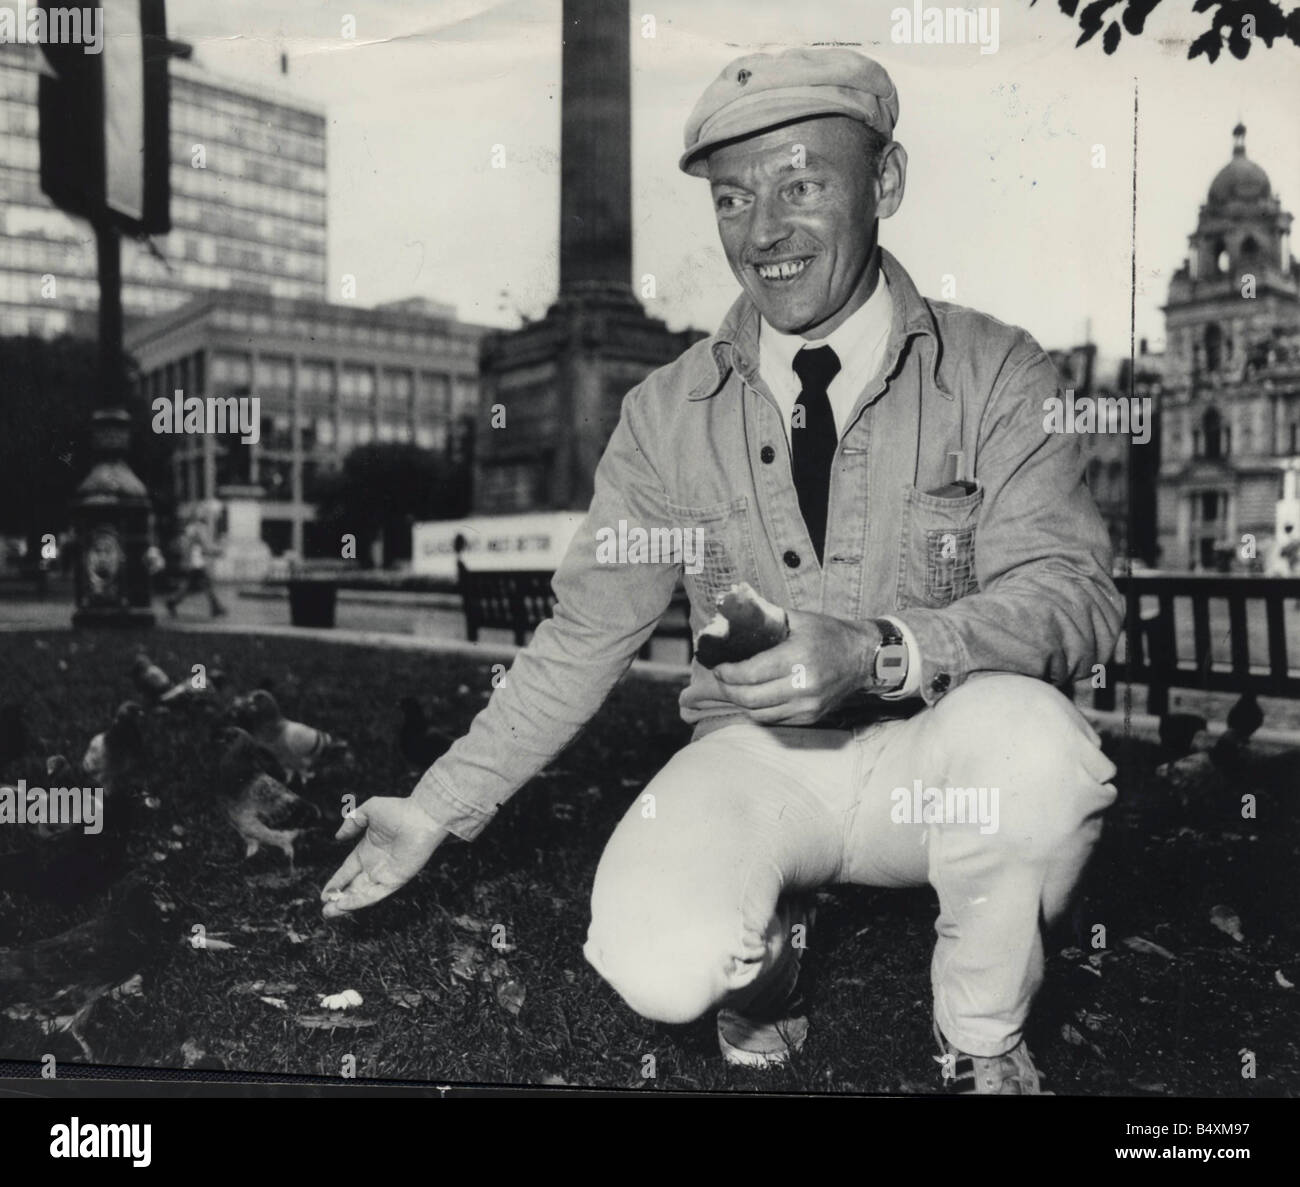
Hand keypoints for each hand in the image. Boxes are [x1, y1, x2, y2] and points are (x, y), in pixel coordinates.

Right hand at [321, 796, 449, 917]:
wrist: (422, 816)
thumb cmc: (399, 810)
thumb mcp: (369, 811)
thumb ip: (352, 823)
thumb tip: (337, 837)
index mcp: (367, 850)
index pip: (347, 871)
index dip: (336, 882)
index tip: (324, 894)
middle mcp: (375, 865)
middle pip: (353, 886)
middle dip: (338, 899)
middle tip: (325, 910)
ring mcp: (386, 874)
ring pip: (362, 894)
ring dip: (346, 904)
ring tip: (329, 913)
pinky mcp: (396, 880)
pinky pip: (375, 894)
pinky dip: (359, 900)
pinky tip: (344, 905)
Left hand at [681, 610, 879, 724]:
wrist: (863, 658)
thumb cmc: (828, 634)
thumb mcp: (799, 619)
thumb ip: (767, 619)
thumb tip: (734, 616)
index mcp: (799, 657)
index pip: (752, 673)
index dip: (729, 674)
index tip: (718, 668)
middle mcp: (804, 685)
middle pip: (751, 698)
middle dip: (728, 690)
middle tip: (721, 679)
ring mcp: (808, 705)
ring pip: (759, 713)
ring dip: (741, 702)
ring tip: (733, 688)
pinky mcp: (811, 716)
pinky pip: (774, 720)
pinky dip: (758, 710)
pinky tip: (753, 697)